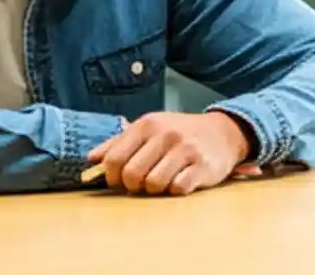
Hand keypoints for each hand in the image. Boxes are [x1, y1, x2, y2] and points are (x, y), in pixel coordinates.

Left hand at [85, 112, 251, 195]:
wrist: (223, 132)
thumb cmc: (179, 133)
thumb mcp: (149, 129)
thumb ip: (119, 143)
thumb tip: (91, 159)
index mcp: (147, 124)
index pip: (114, 159)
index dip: (112, 176)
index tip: (119, 180)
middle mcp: (166, 134)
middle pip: (132, 175)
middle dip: (133, 185)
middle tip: (142, 183)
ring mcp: (185, 150)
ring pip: (153, 184)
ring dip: (155, 189)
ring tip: (162, 180)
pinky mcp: (203, 166)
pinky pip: (178, 188)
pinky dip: (175, 190)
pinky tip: (181, 180)